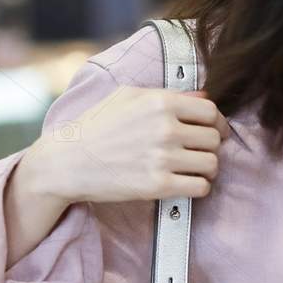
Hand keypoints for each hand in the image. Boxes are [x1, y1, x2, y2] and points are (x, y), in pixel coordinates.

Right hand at [33, 83, 231, 204]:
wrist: (66, 162)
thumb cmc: (95, 126)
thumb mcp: (127, 97)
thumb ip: (168, 95)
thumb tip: (203, 95)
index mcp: (160, 102)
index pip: (210, 111)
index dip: (215, 123)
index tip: (212, 132)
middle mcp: (165, 128)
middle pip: (214, 139)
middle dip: (209, 147)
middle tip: (196, 153)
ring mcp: (163, 158)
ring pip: (211, 164)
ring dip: (205, 169)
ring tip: (191, 169)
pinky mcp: (158, 185)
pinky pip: (201, 187)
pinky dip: (198, 187)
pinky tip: (185, 184)